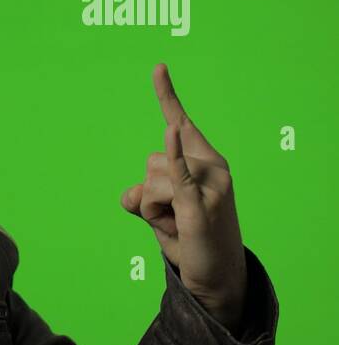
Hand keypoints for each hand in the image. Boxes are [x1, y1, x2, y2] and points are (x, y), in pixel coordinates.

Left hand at [120, 63, 247, 333]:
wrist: (216, 277)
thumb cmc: (189, 239)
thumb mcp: (159, 213)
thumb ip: (140, 195)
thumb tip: (128, 195)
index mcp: (206, 160)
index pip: (181, 122)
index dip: (167, 95)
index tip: (157, 67)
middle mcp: (213, 166)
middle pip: (148, 163)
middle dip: (146, 195)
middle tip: (172, 218)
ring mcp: (210, 185)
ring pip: (148, 183)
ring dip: (150, 211)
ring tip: (176, 226)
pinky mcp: (201, 204)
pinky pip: (179, 175)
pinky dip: (174, 156)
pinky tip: (169, 133)